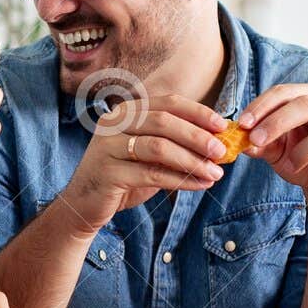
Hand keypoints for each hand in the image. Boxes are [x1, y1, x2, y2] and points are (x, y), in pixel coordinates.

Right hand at [59, 94, 228, 230]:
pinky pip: (151, 174)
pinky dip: (180, 179)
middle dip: (198, 136)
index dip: (198, 112)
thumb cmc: (122, 176)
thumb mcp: (148, 154)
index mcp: (125, 111)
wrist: (84, 205)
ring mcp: (107, 147)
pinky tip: (199, 185)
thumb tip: (217, 141)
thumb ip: (174, 144)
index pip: (167, 103)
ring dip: (192, 160)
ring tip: (215, 173)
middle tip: (222, 151)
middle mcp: (113, 123)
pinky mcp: (108, 173)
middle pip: (164, 121)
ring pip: (159, 147)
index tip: (223, 125)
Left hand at [236, 83, 307, 210]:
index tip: (243, 124)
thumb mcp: (276, 154)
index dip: (263, 105)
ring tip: (291, 166)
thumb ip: (260, 144)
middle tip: (256, 141)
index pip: (286, 92)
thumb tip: (239, 139)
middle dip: (278, 122)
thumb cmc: (303, 163)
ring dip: (303, 151)